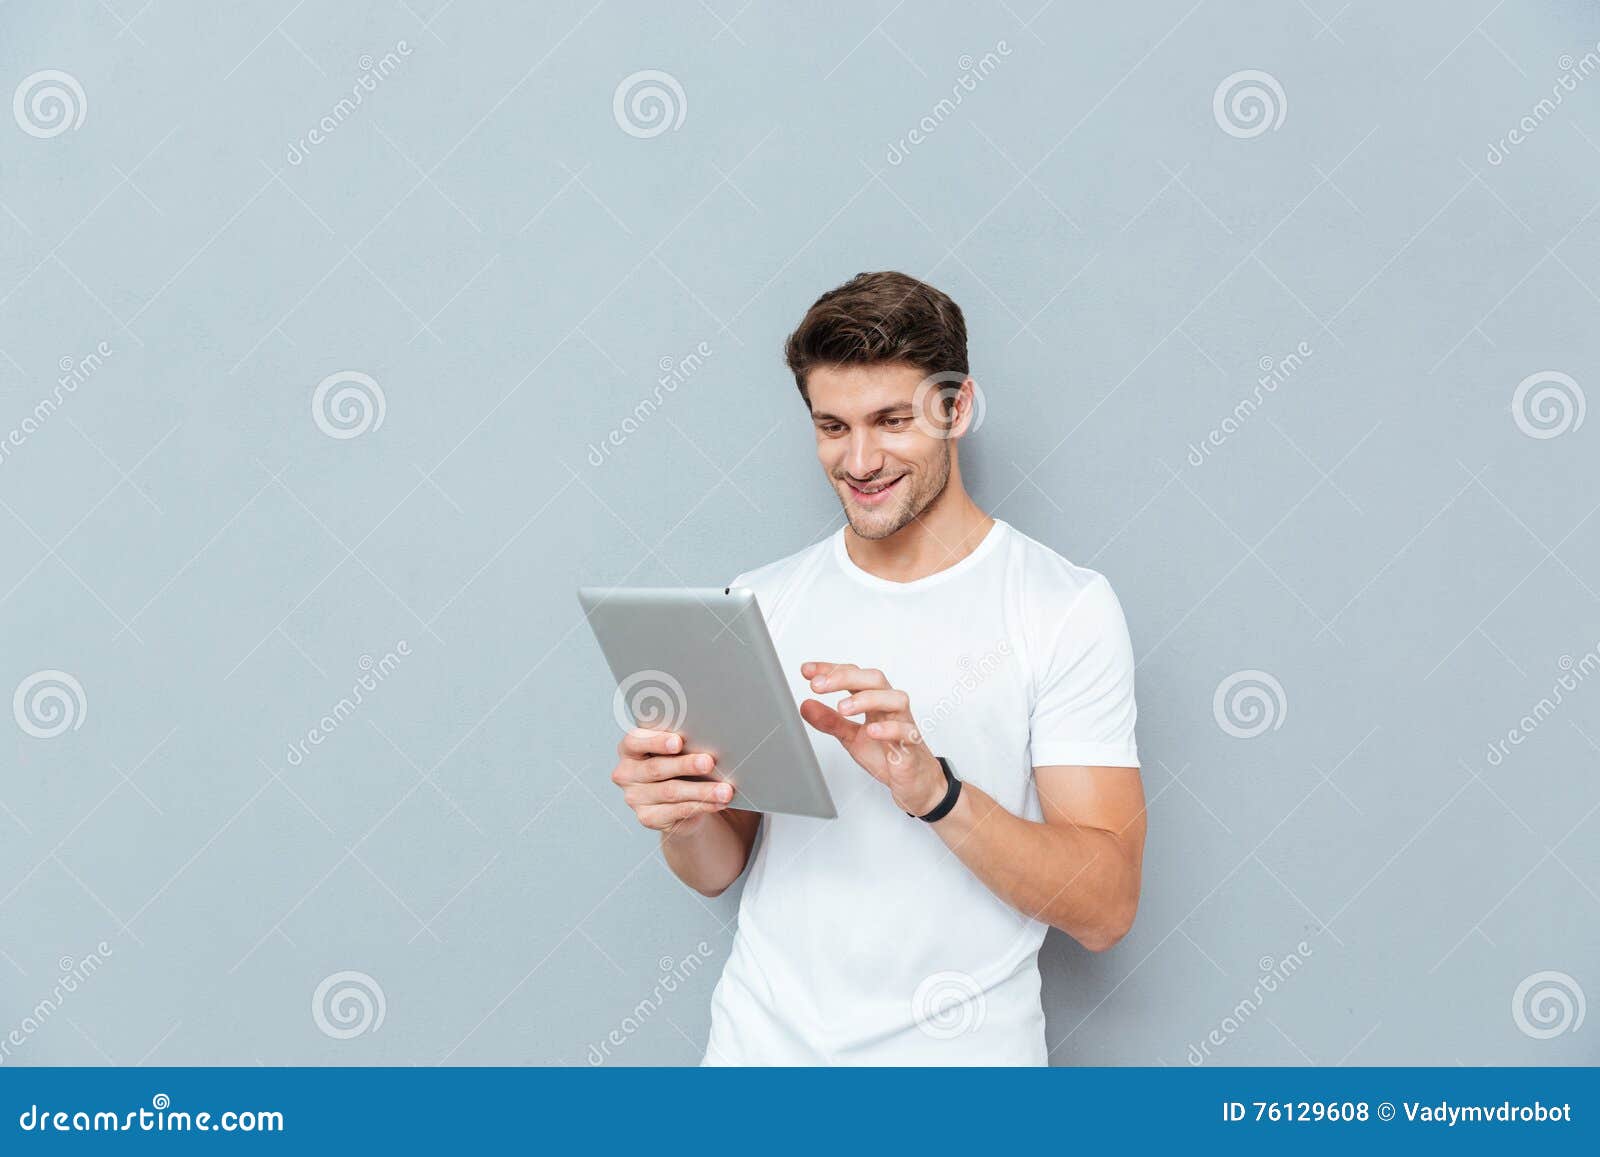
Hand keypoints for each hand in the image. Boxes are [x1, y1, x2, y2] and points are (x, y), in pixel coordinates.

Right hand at [610, 728, 733, 834]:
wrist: (677, 798)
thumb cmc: (677, 763)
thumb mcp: (675, 750)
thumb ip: (680, 743)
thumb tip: (706, 739)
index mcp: (629, 749)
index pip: (634, 742)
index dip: (656, 741)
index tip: (678, 741)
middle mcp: (627, 773)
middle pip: (656, 768)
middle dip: (686, 765)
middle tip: (708, 762)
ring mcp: (635, 798)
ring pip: (671, 792)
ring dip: (701, 790)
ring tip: (724, 789)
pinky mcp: (648, 818)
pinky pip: (678, 811)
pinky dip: (702, 805)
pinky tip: (718, 802)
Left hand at [798, 661, 945, 815]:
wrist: (913, 781)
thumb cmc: (887, 753)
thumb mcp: (851, 737)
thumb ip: (830, 721)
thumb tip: (806, 706)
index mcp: (874, 701)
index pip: (854, 676)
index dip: (831, 670)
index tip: (807, 670)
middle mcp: (890, 707)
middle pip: (874, 679)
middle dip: (845, 678)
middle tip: (819, 685)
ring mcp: (903, 724)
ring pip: (895, 699)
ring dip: (867, 699)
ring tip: (842, 708)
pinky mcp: (911, 746)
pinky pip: (906, 732)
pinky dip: (890, 729)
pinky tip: (872, 731)